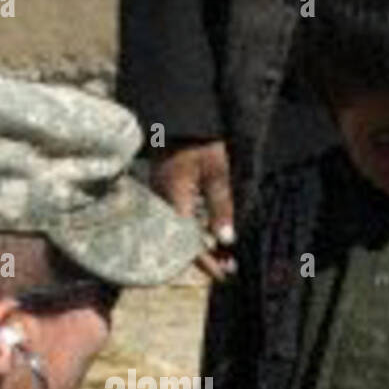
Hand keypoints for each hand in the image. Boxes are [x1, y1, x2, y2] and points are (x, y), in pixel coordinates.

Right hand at [150, 140, 235, 280]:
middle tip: (229, 268)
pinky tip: (207, 232)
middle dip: (205, 258)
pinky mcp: (162, 190)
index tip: (225, 274)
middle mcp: (161, 202)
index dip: (207, 262)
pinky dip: (192, 230)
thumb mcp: (218, 172)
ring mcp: (159, 196)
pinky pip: (176, 218)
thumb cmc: (201, 140)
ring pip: (177, 231)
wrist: (182, 113)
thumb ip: (221, 206)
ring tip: (223, 254)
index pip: (187, 243)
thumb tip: (226, 241)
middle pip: (180, 242)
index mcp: (173, 199)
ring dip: (199, 244)